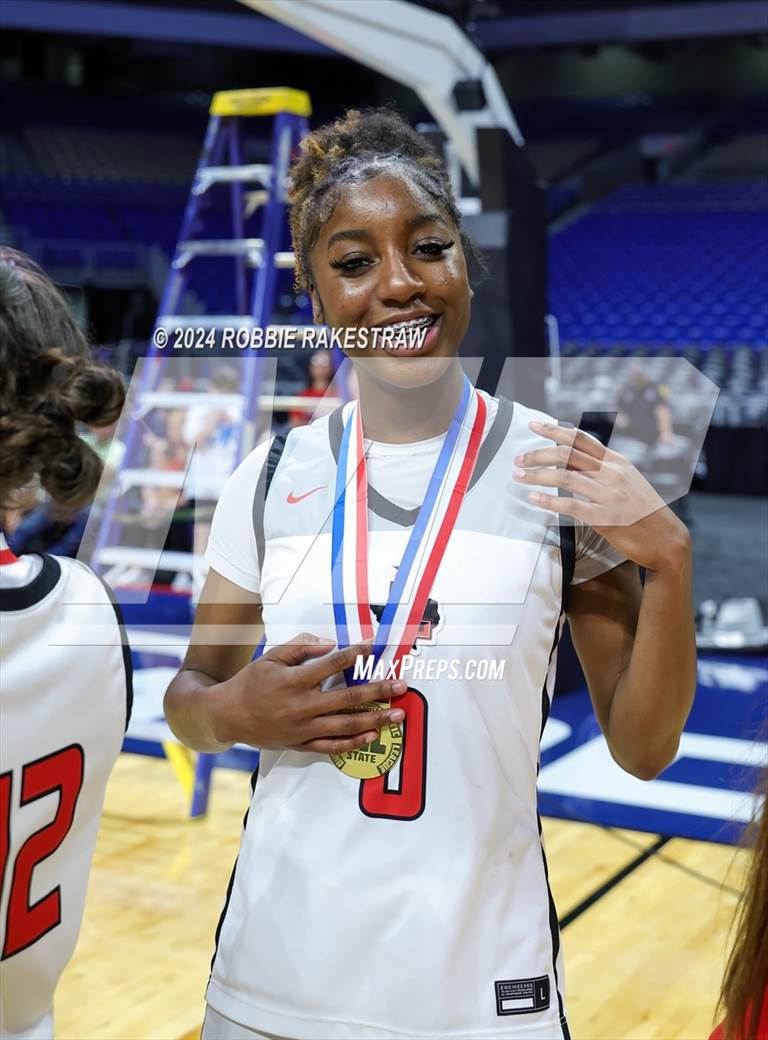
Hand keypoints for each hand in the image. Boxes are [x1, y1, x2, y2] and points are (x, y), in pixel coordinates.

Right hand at [209, 634, 406, 753]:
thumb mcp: (271, 657)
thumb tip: (330, 644)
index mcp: (294, 681)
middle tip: (401, 685)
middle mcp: (301, 706)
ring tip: (398, 714)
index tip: (375, 646)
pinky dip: (354, 743)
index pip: (333, 664)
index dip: (356, 653)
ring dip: (376, 720)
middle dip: (378, 690)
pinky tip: (373, 735)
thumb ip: (301, 648)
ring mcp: (303, 729)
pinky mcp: (301, 745)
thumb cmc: (252, 682)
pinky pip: (333, 747)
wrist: (228, 716)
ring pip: (346, 726)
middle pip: (348, 698)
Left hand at [513, 420, 690, 571]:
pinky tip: (533, 499)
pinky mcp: (605, 518)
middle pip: (567, 454)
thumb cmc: (643, 511)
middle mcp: (612, 473)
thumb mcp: (627, 481)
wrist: (667, 539)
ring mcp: (609, 495)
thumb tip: (572, 460)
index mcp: (617, 461)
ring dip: (536, 475)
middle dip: (538, 453)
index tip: (533, 424)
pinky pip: (570, 506)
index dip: (554, 429)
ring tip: (518, 476)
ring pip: (564, 476)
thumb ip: (602, 469)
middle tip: (518, 458)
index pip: (580, 438)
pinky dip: (548, 501)